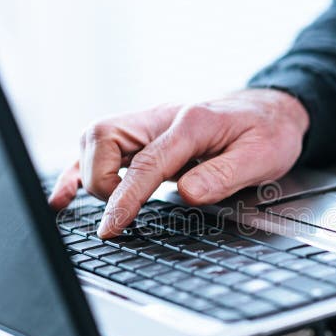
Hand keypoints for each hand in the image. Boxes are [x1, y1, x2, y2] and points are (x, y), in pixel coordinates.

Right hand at [49, 89, 308, 237]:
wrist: (271, 109)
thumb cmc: (268, 132)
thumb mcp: (262, 157)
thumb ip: (223, 176)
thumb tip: (187, 194)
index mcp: (192, 123)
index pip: (147, 162)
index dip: (125, 197)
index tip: (111, 226)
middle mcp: (162, 118)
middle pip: (103, 136)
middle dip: (100, 179)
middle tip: (119, 212)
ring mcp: (149, 125)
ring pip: (95, 138)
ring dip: (88, 173)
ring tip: (101, 207)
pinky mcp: (143, 136)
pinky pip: (100, 148)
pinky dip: (79, 171)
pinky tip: (64, 195)